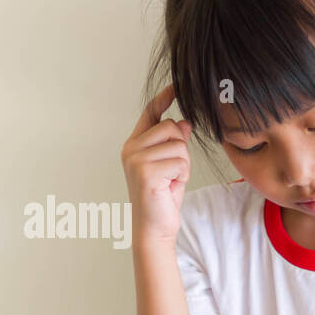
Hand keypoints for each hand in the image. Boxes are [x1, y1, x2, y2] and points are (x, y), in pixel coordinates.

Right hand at [120, 83, 191, 244]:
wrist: (155, 227)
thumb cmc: (163, 197)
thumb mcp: (172, 165)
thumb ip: (174, 142)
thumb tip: (183, 121)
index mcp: (134, 144)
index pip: (151, 114)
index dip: (163, 98)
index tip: (176, 86)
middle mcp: (130, 149)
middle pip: (171, 127)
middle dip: (181, 150)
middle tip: (173, 173)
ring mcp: (135, 159)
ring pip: (178, 145)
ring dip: (183, 165)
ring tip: (171, 181)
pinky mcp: (145, 172)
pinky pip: (179, 161)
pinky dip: (182, 175)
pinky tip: (170, 187)